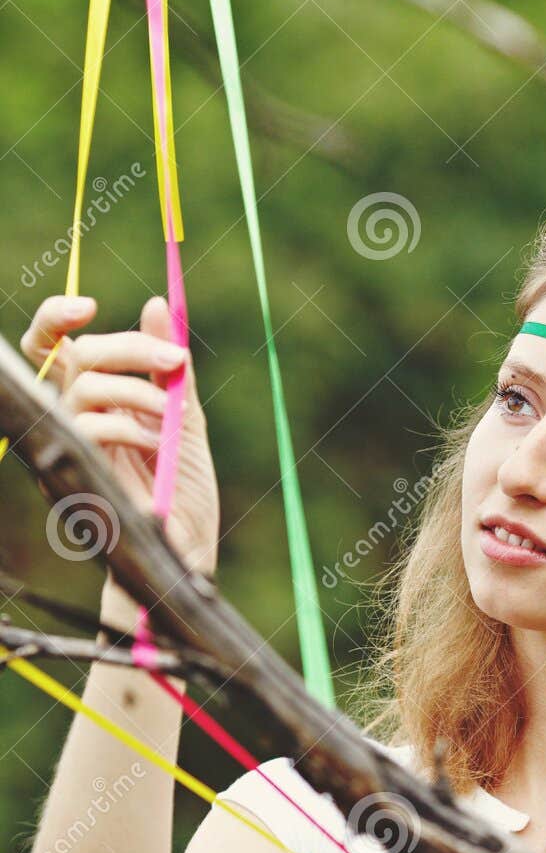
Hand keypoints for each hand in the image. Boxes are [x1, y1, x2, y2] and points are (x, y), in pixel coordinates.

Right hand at [20, 293, 220, 577]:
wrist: (187, 548)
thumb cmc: (181, 490)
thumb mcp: (183, 417)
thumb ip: (168, 366)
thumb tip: (157, 305)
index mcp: (91, 399)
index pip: (51, 346)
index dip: (56, 318)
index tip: (89, 306)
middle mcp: (69, 418)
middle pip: (72, 355)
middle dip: (128, 348)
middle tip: (175, 362)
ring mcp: (67, 446)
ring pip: (80, 386)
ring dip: (136, 392)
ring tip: (170, 418)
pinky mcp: (74, 474)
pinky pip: (86, 426)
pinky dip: (129, 427)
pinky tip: (156, 447)